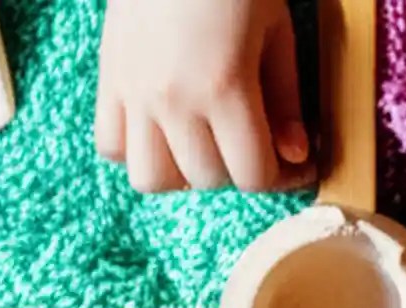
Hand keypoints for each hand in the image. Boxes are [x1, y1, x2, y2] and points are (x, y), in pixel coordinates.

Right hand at [95, 0, 313, 192]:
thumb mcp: (276, 30)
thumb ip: (285, 99)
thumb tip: (296, 154)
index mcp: (224, 88)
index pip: (253, 175)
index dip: (283, 179)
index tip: (297, 164)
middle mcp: (174, 101)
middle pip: (207, 180)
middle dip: (239, 170)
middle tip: (254, 143)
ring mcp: (134, 94)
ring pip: (151, 179)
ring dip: (184, 173)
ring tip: (204, 145)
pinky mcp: (108, 80)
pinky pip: (111, 146)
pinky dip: (137, 151)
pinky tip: (163, 130)